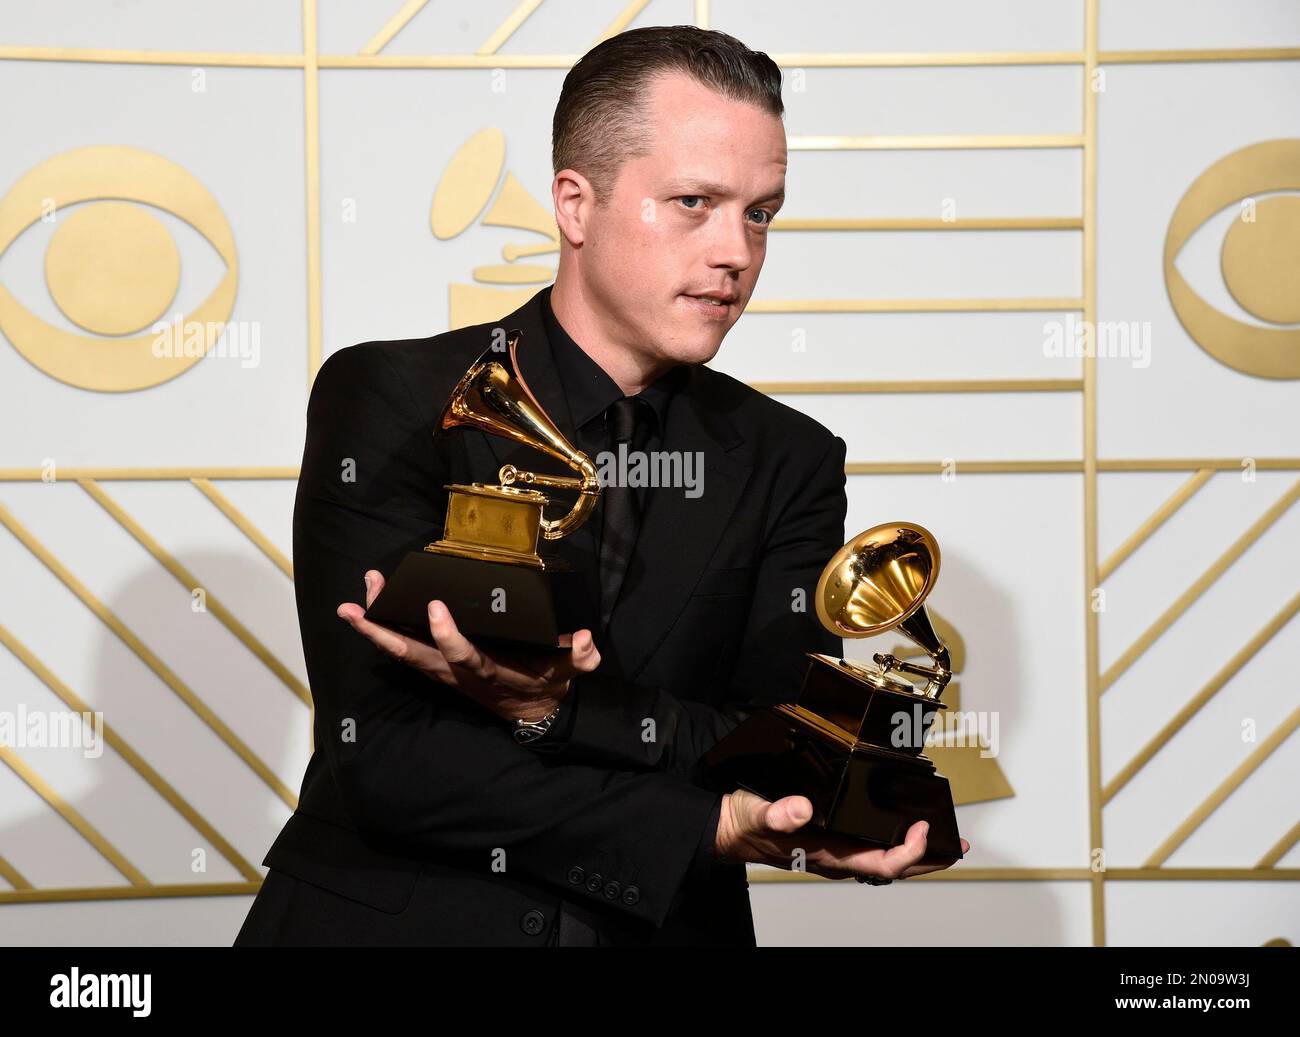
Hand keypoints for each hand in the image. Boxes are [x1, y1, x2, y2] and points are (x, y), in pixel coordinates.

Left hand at [336, 569, 600, 722]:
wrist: (532, 712)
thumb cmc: (547, 684)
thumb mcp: (569, 672)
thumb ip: (580, 657)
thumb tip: (585, 640)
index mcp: (487, 671)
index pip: (462, 655)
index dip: (447, 635)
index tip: (435, 607)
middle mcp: (456, 672)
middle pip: (411, 654)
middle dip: (382, 631)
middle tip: (355, 607)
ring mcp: (442, 671)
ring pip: (401, 651)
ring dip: (375, 626)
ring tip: (353, 601)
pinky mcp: (437, 665)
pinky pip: (404, 649)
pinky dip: (384, 628)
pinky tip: (370, 606)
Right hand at [715, 788, 969, 881]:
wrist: (726, 829)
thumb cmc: (743, 824)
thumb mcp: (757, 813)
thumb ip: (777, 813)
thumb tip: (800, 808)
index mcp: (827, 854)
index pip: (880, 863)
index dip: (908, 851)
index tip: (922, 827)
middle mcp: (836, 856)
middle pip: (893, 866)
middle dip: (928, 859)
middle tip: (958, 845)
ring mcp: (835, 849)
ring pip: (884, 857)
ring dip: (915, 850)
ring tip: (940, 836)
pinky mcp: (829, 838)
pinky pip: (870, 844)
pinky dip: (892, 836)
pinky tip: (899, 823)